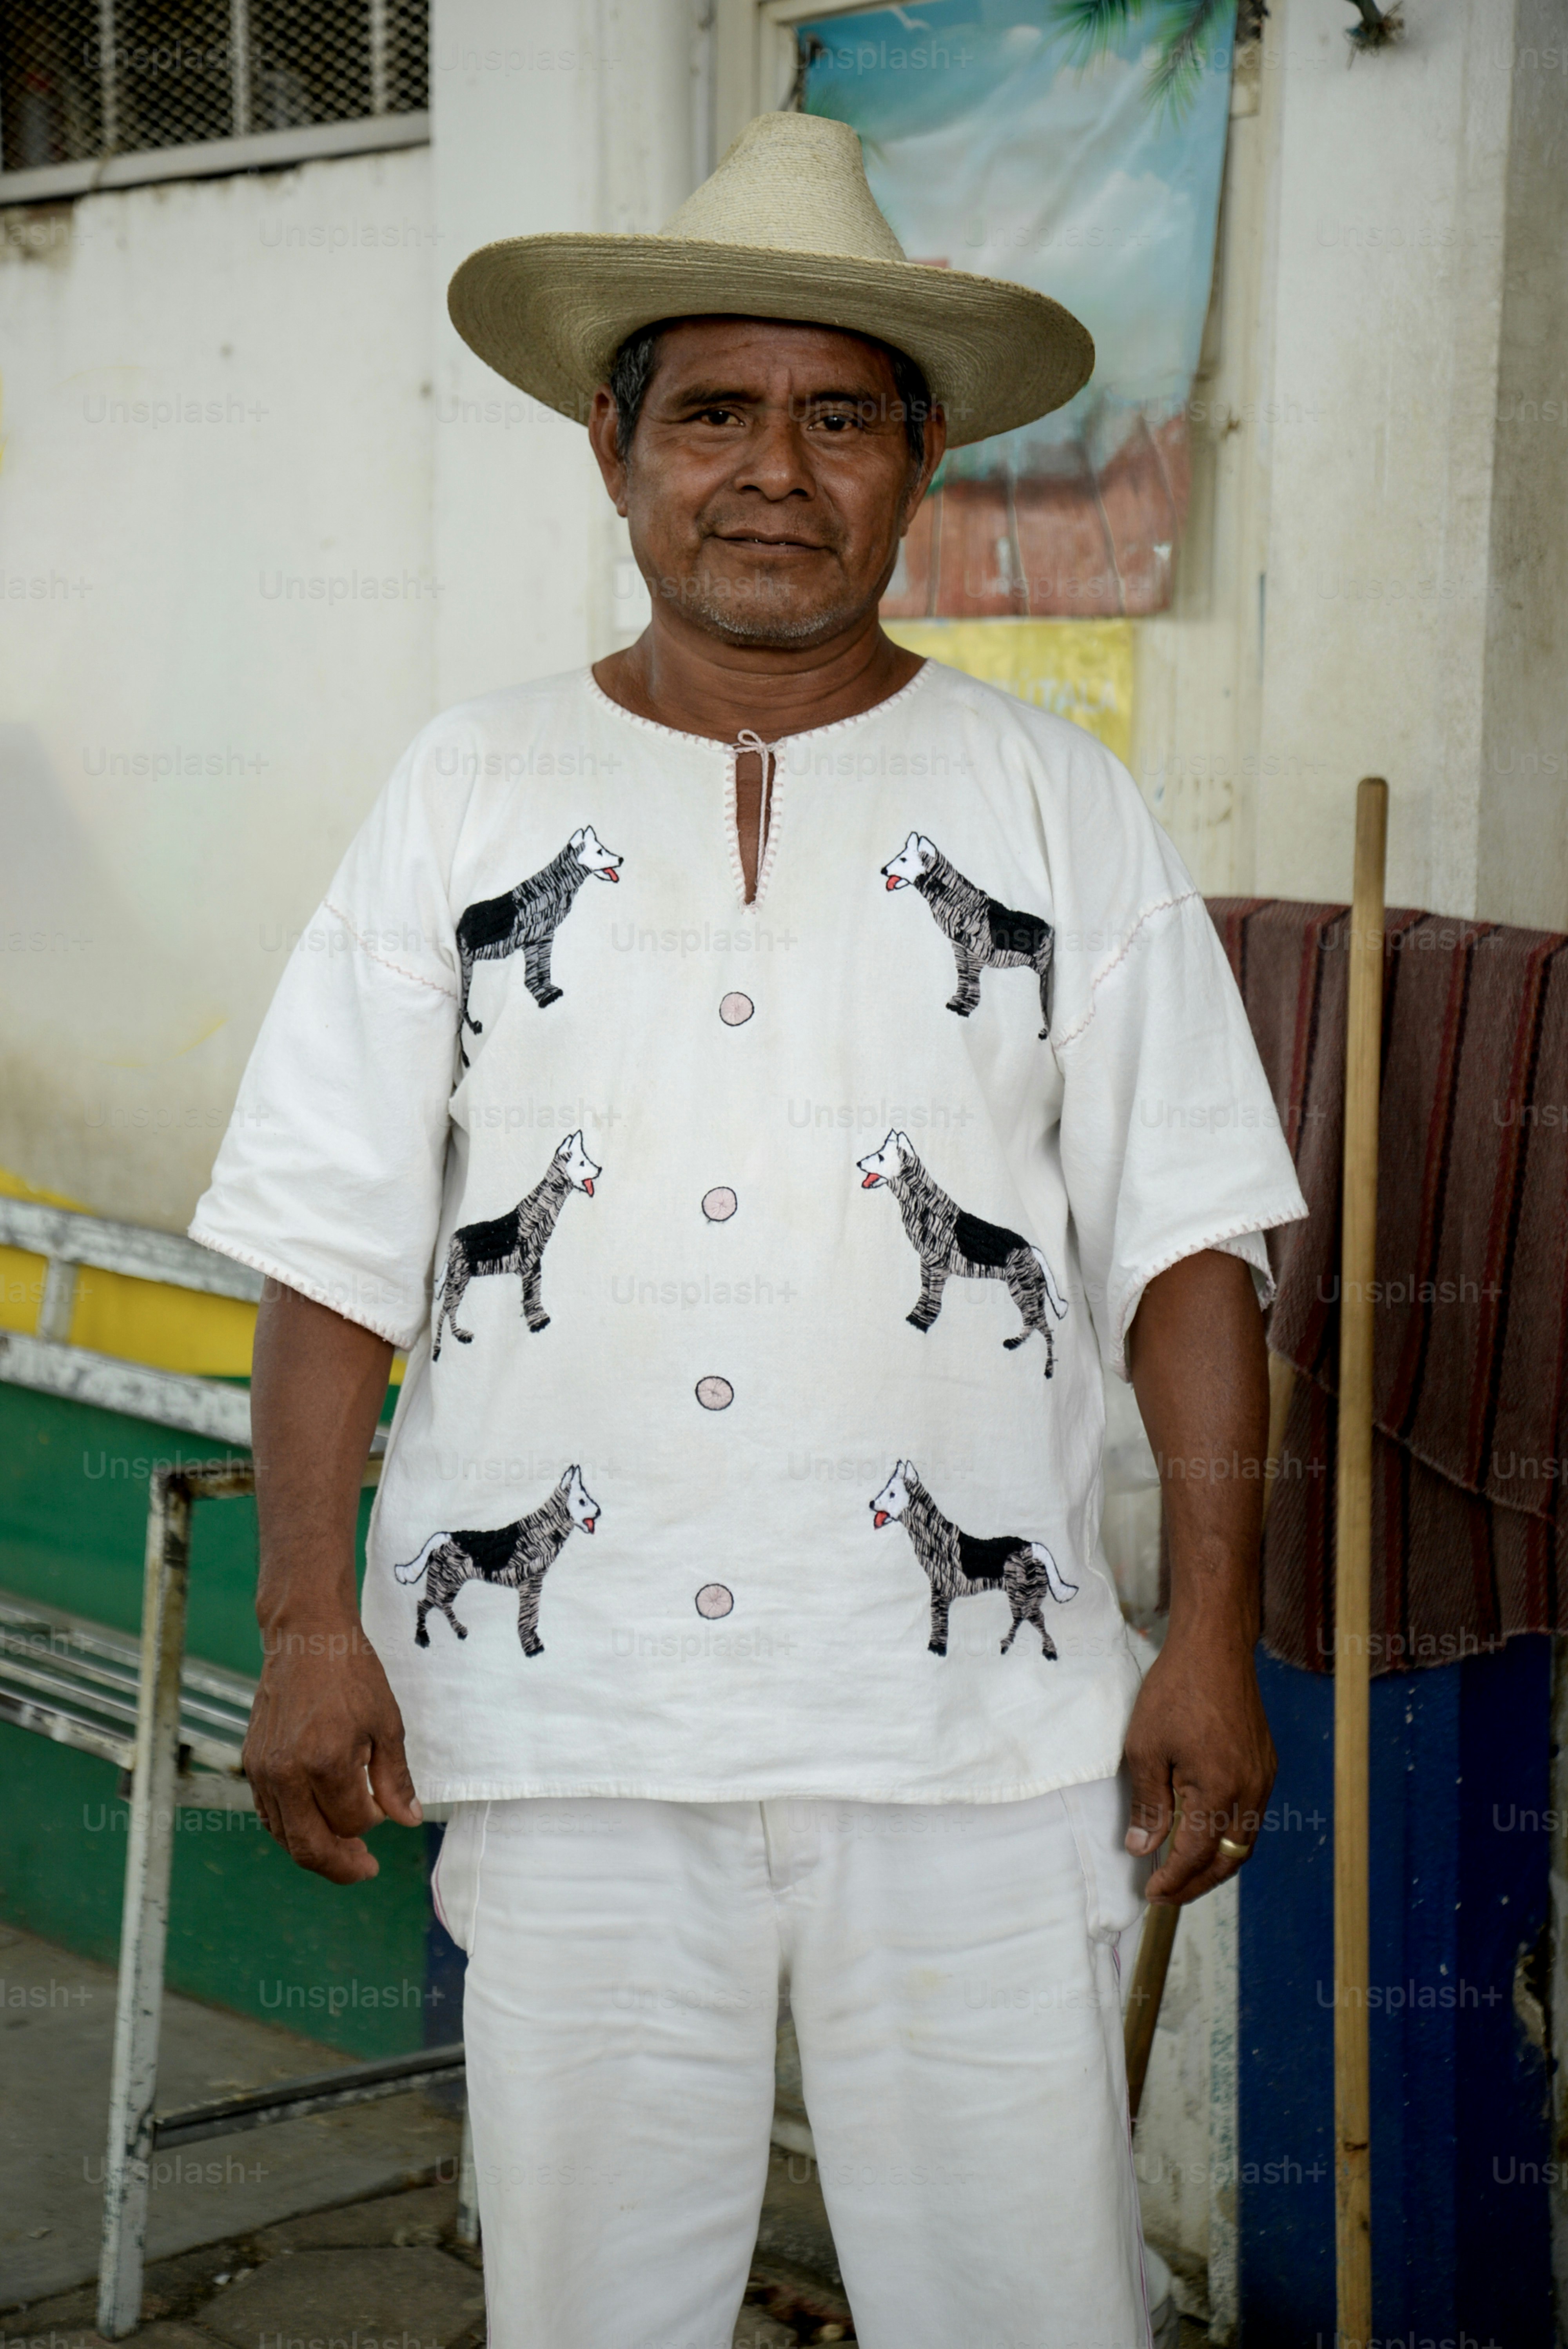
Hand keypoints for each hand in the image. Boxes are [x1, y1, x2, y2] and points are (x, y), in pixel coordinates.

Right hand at [244, 1619, 420, 1883]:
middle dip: (340, 1866)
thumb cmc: (352, 1674)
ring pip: (284, 1836)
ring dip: (314, 1850)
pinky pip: (269, 1813)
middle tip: (365, 1869)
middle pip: (309, 1846)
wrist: (306, 1637)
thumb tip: (408, 1821)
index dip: (373, 1824)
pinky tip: (314, 1822)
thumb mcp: (387, 1724)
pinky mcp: (251, 1762)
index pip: (350, 1824)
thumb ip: (395, 1779)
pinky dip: (291, 1828)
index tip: (385, 1811)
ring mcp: (263, 1769)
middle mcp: (287, 1772)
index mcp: (325, 1761)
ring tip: (343, 1851)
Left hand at [1123, 1625, 1275, 1904]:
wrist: (1214, 1649)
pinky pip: (1251, 1816)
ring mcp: (1263, 1778)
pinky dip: (1228, 1837)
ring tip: (1183, 1873)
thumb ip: (1148, 1803)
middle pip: (1228, 1859)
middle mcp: (1250, 1791)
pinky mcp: (1265, 1764)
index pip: (1195, 1855)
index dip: (1172, 1880)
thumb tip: (1143, 1849)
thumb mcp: (1146, 1749)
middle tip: (1167, 1894)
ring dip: (1216, 1864)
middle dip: (1197, 1884)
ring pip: (1245, 1842)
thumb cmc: (1175, 1692)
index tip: (1150, 1893)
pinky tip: (1204, 1834)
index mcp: (1219, 1791)